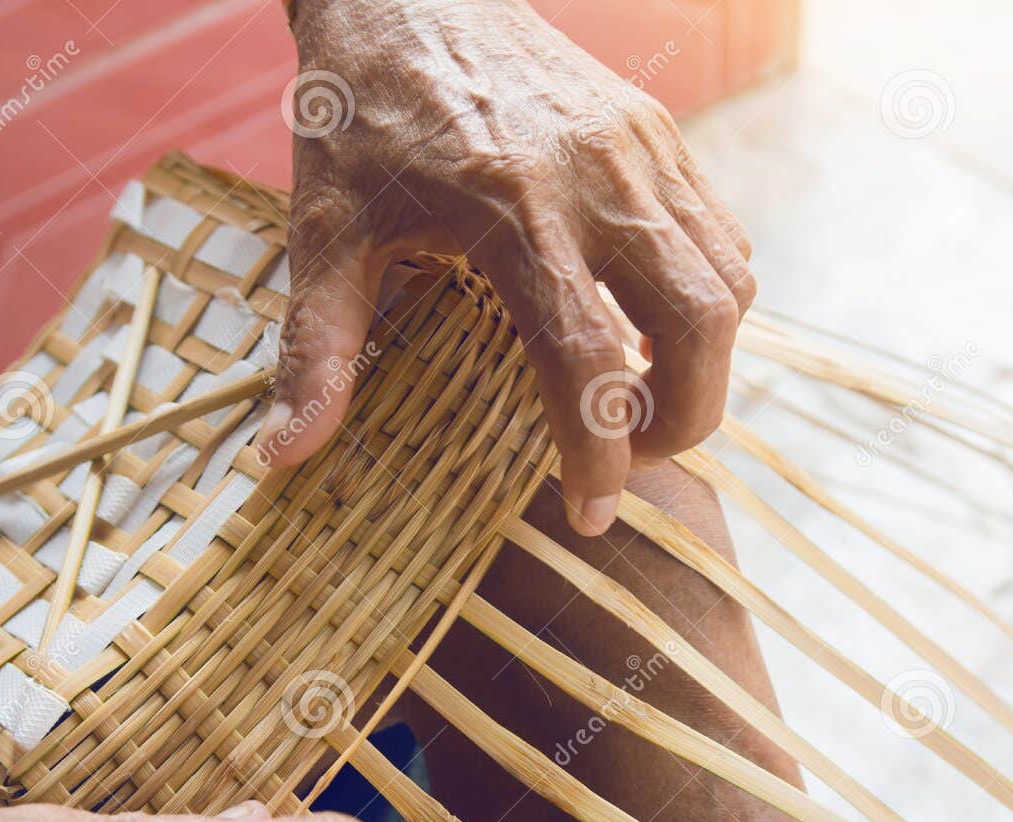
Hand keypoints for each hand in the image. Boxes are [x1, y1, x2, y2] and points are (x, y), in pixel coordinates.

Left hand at [263, 0, 753, 535]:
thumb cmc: (360, 117)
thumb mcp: (324, 231)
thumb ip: (316, 349)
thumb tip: (283, 456)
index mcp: (512, 212)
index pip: (588, 358)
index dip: (601, 452)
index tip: (591, 513)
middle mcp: (597, 180)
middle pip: (700, 323)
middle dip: (685, 418)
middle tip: (635, 459)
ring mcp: (641, 152)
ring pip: (729, 282)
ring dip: (704, 362)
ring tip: (643, 400)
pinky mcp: (658, 135)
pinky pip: (720, 235)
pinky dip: (706, 301)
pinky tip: (651, 326)